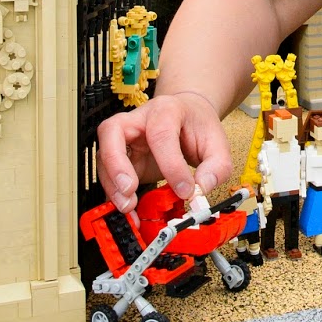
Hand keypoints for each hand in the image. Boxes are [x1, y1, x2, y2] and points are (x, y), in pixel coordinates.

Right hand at [95, 91, 231, 213]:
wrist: (188, 116)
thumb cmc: (198, 126)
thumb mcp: (217, 144)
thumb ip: (216, 167)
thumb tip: (200, 190)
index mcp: (166, 110)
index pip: (161, 134)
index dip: (171, 165)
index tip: (184, 190)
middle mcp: (138, 119)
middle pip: (112, 131)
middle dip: (116, 163)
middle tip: (129, 190)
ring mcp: (125, 137)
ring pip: (103, 154)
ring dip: (112, 183)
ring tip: (129, 206)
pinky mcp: (120, 156)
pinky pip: (108, 173)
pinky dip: (114, 193)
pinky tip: (127, 210)